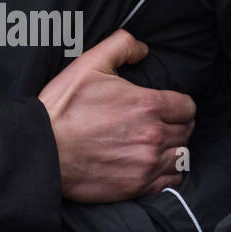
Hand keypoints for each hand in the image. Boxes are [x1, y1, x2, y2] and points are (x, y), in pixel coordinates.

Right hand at [39, 29, 195, 202]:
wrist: (43, 147)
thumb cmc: (63, 106)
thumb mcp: (89, 63)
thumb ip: (121, 46)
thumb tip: (143, 49)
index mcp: (146, 105)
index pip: (187, 106)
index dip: (179, 104)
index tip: (167, 106)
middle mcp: (153, 135)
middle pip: (186, 131)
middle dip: (176, 125)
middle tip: (159, 123)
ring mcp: (147, 163)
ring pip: (182, 156)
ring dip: (174, 148)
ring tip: (157, 143)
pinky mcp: (138, 185)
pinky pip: (171, 179)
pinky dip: (168, 171)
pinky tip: (153, 163)